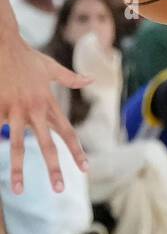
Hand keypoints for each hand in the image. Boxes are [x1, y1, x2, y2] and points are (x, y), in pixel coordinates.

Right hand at [0, 30, 91, 193]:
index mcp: (49, 103)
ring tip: (19, 190)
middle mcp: (34, 109)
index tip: (85, 168)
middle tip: (59, 189)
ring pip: (17, 145)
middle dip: (54, 168)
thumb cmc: (27, 56)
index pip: (67, 131)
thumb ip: (70, 78)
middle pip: (47, 144)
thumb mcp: (51, 67)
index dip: (77, 151)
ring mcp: (14, 110)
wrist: (4, 43)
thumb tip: (90, 80)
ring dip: (19, 169)